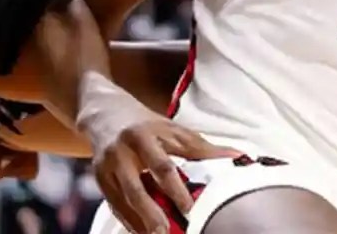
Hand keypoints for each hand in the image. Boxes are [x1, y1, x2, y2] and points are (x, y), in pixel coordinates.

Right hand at [80, 80, 240, 233]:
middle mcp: (121, 152)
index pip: (162, 166)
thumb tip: (238, 156)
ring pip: (122, 200)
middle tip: (166, 232)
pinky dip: (128, 220)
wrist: (105, 113)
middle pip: (135, 188)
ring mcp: (106, 168)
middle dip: (151, 212)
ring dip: (139, 221)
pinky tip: (142, 232)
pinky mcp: (99, 180)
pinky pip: (114, 205)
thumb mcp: (174, 130)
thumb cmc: (148, 124)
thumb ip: (203, 147)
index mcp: (143, 136)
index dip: (175, 189)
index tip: (190, 209)